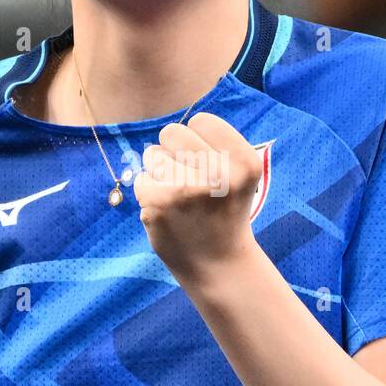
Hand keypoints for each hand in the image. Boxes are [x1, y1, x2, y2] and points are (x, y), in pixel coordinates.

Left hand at [133, 112, 262, 287]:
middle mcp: (218, 174)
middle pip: (172, 132)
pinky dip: (150, 193)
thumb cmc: (224, 213)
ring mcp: (186, 190)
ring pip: (152, 154)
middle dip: (173, 150)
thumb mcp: (238, 176)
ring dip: (160, 171)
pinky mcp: (158, 204)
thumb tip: (172, 128)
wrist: (219, 265)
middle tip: (186, 178)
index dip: (197, 138)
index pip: (201, 120)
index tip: (205, 161)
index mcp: (243, 162)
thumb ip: (215, 145)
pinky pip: (141, 179)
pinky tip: (168, 212)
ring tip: (179, 197)